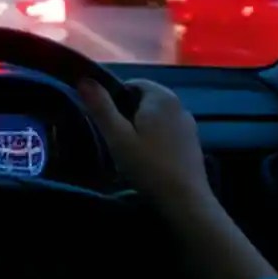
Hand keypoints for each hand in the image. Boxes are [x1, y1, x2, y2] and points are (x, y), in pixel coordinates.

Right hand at [78, 78, 214, 206]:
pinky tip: (150, 160)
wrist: (185, 200)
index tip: (107, 123)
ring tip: (131, 152)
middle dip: (129, 115)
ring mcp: (189, 123)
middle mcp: (178, 103)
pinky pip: (168, 132)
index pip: (132, 84)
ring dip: (143, 128)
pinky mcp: (193, 142)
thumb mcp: (118, 137)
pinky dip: (157, 140)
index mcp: (160, 96)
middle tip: (116, 140)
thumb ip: (101, 107)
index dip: (115, 99)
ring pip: (157, 117)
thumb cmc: (148, 166)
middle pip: (146, 100)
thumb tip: (84, 79)